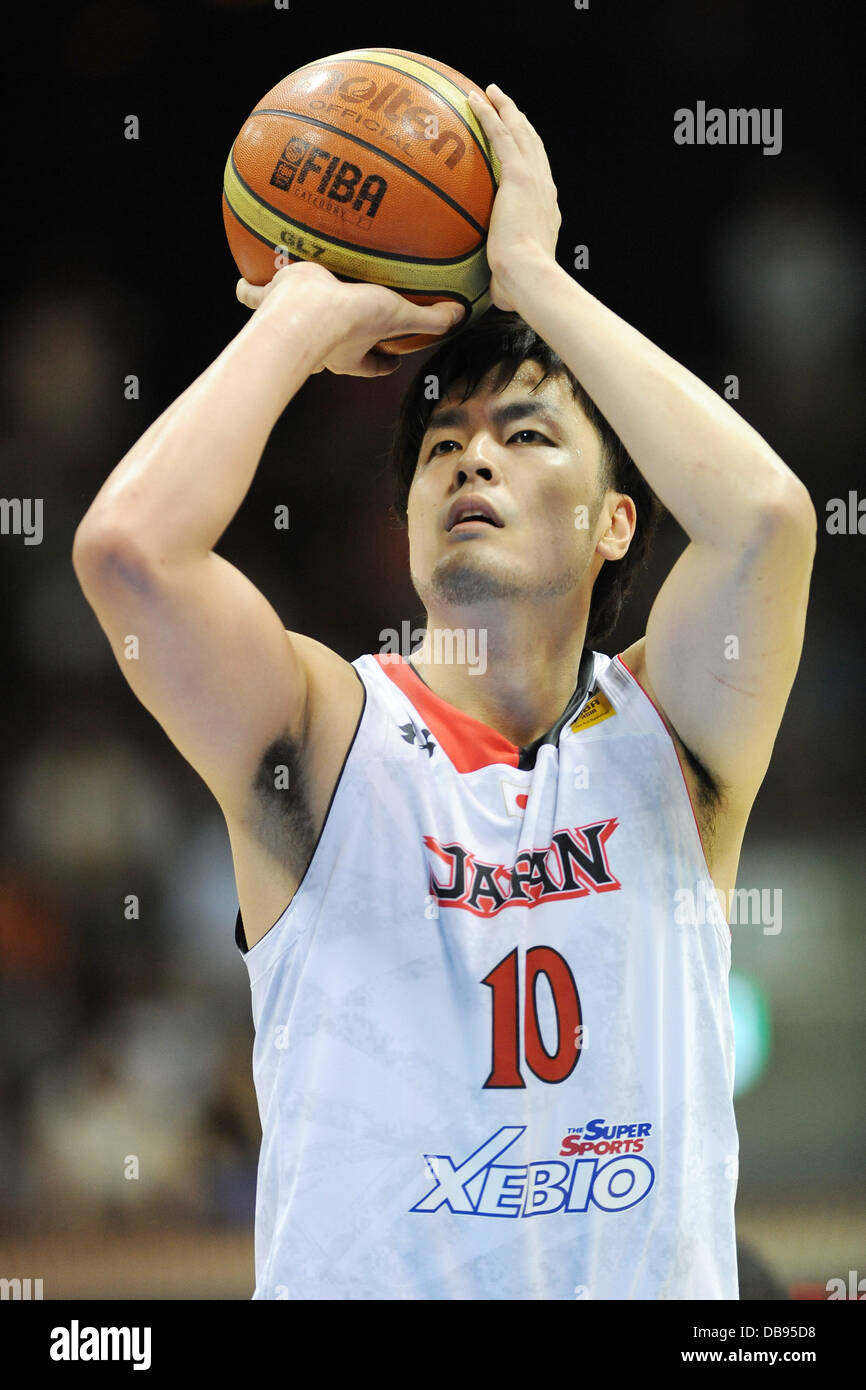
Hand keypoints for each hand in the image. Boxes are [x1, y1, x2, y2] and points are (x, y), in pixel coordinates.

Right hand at [236, 261, 464, 376]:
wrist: (305, 313)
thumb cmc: (349, 320)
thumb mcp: (396, 316)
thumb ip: (427, 319)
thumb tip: (459, 317)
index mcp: (350, 353)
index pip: (371, 365)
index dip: (382, 363)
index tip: (392, 358)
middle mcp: (320, 345)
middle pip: (330, 351)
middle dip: (335, 344)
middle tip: (339, 327)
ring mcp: (292, 325)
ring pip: (294, 327)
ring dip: (291, 319)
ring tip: (285, 301)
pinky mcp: (268, 302)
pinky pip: (253, 297)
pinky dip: (247, 291)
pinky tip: (240, 281)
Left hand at [467, 84, 560, 311]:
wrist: (531, 277)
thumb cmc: (521, 288)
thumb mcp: (510, 279)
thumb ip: (500, 279)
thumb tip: (486, 298)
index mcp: (546, 209)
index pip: (538, 174)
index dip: (529, 155)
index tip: (518, 144)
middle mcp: (545, 188)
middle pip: (533, 145)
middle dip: (519, 122)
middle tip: (504, 105)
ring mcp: (534, 179)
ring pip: (520, 132)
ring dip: (505, 109)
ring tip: (489, 92)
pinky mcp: (518, 175)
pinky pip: (500, 135)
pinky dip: (489, 114)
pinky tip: (473, 99)